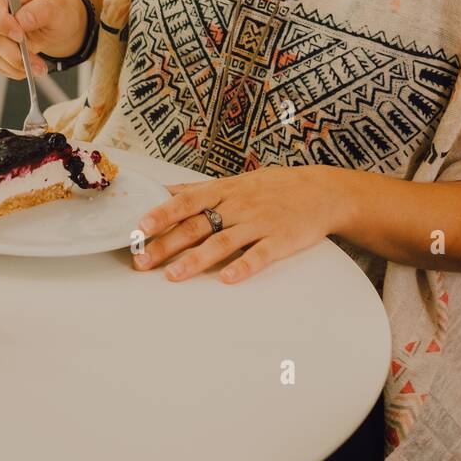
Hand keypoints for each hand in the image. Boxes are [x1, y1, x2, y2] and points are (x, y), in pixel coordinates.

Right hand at [0, 0, 85, 78]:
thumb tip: (23, 19)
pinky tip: (30, 68)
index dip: (3, 25)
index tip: (20, 37)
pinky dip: (14, 70)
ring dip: (17, 66)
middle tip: (39, 63)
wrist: (55, 20)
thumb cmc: (54, 9)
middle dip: (16, 54)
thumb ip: (42, 9)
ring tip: (39, 68)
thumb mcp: (57, 5)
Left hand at [131, 165, 350, 284]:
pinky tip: (227, 279)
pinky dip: (243, 266)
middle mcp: (238, 205)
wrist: (321, 191)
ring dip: (196, 259)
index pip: (187, 201)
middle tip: (142, 261)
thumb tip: (162, 190)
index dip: (162, 213)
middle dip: (167, 243)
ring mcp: (259, 222)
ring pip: (223, 241)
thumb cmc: (272, 187)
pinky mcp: (280, 240)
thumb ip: (199, 190)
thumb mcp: (235, 181)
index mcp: (224, 190)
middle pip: (197, 225)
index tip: (140, 227)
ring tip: (173, 275)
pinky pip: (259, 254)